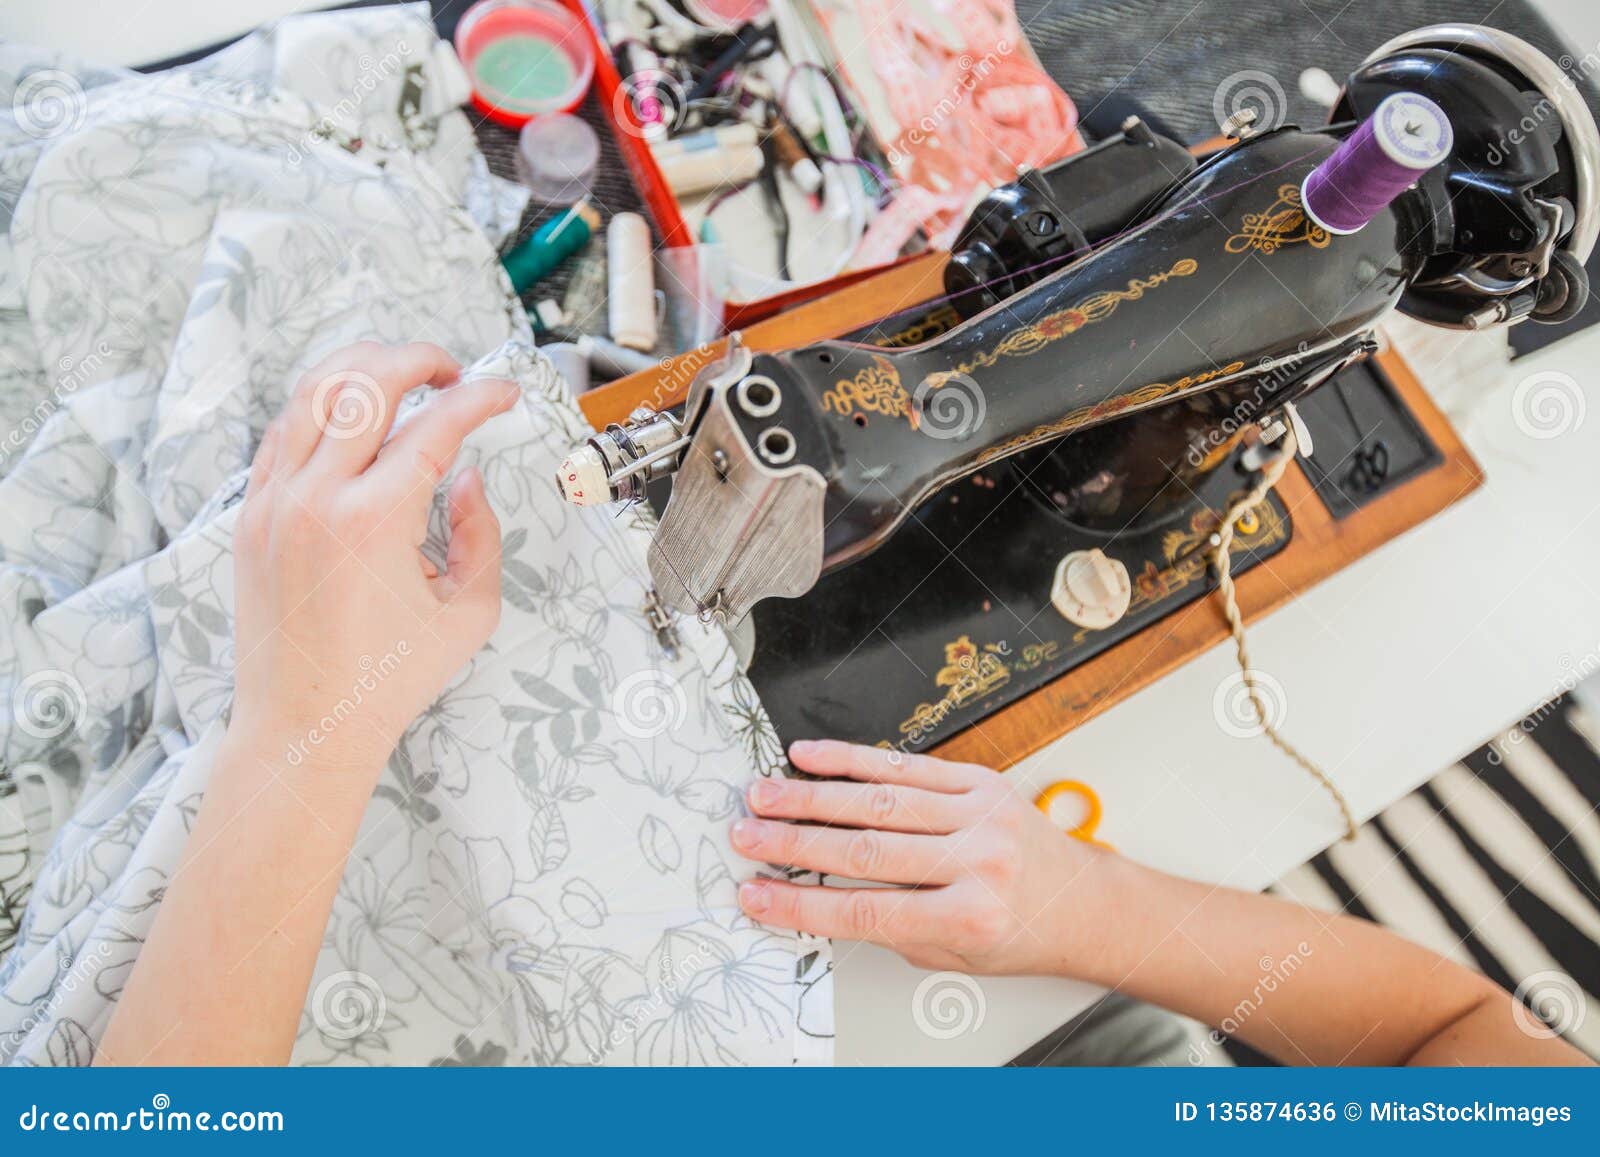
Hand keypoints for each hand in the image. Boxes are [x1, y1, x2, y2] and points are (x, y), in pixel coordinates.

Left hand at [230, 341, 517, 778]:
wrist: (304, 724)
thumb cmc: (388, 680)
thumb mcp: (468, 614)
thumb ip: (482, 535)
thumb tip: (466, 478)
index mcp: (373, 521)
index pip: (434, 427)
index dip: (479, 398)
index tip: (502, 393)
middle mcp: (316, 498)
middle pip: (365, 382)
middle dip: (417, 360)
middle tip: (450, 373)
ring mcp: (274, 502)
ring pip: (312, 391)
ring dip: (362, 369)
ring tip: (401, 377)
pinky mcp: (251, 514)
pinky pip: (282, 431)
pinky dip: (320, 406)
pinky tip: (351, 416)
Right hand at [730, 740, 1126, 976]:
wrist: (1082, 903)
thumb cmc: (1016, 934)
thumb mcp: (952, 955)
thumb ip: (890, 925)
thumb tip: (813, 894)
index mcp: (969, 918)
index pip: (865, 910)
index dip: (801, 903)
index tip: (755, 894)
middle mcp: (977, 863)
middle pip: (866, 849)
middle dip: (794, 842)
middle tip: (745, 835)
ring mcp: (981, 814)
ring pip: (879, 800)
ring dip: (812, 795)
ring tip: (764, 795)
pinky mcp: (980, 780)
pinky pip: (906, 765)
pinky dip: (853, 759)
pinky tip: (812, 755)